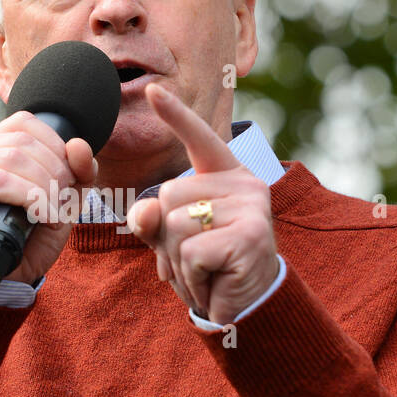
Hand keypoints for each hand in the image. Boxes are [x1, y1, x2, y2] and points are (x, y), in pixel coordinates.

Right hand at [0, 110, 96, 284]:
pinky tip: (42, 217)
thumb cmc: (24, 244)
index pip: (25, 123)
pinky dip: (30, 197)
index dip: (55, 145)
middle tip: (64, 201)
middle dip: (54, 168)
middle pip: (21, 139)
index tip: (70, 177)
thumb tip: (80, 145)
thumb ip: (75, 173)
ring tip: (53, 213)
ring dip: (45, 186)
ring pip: (12, 158)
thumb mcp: (60, 203)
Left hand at [126, 84, 278, 324]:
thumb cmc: (209, 266)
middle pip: (168, 195)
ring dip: (178, 260)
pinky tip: (214, 281)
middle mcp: (244, 183)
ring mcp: (250, 207)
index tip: (152, 90)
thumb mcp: (172, 238)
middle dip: (166, 237)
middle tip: (196, 259)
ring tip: (205, 272)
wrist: (248, 306)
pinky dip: (191, 276)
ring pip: (175, 225)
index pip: (199, 139)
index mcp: (226, 175)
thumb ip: (153, 219)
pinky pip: (190, 251)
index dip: (175, 115)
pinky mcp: (249, 235)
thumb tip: (146, 210)